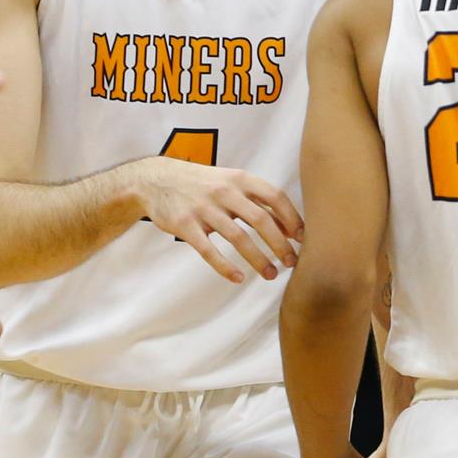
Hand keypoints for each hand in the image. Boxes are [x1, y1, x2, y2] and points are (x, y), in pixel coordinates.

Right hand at [134, 155, 303, 283]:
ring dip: (258, 259)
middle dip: (280, 244)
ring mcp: (204, 208)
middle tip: (291, 262)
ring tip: (271, 274)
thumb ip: (258, 201)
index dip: (292, 218)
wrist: (155, 179)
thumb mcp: (231, 182)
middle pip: (261, 220)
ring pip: (238, 238)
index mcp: (240, 179)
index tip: (302, 238)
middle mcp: (224, 192)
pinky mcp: (185, 225)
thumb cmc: (203, 183)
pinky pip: (208, 250)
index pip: (275, 197)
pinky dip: (225, 266)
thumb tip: (290, 226)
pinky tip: (238, 278)